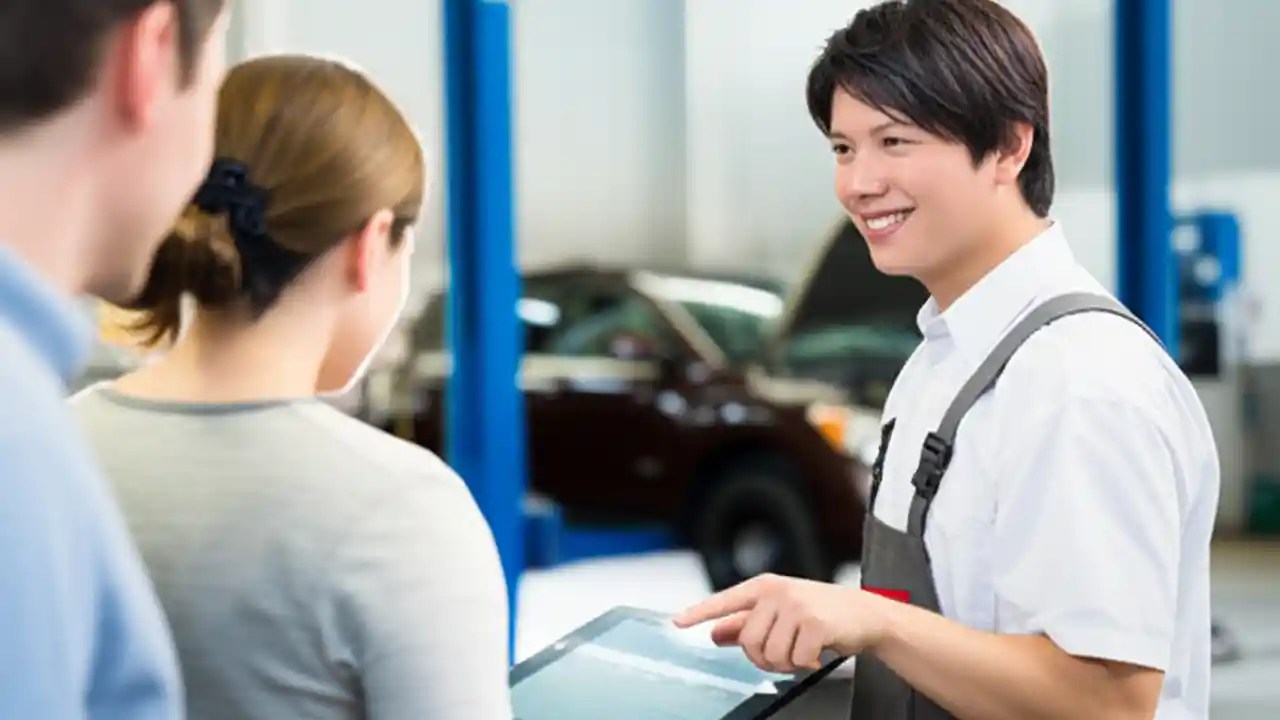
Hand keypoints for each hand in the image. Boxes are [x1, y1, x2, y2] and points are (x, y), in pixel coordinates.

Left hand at [672, 574, 892, 672]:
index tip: (677, 622)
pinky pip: (796, 659)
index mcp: (765, 587)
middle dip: (765, 657)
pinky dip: (806, 663)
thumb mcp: (781, 613)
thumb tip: (714, 633)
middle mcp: (777, 592)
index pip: (725, 600)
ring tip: (803, 649)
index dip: (699, 612)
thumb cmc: (821, 613)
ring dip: (787, 662)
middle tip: (786, 652)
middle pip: (748, 641)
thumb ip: (746, 623)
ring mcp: (796, 605)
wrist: (866, 614)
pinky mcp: (815, 622)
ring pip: (770, 654)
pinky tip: (817, 651)